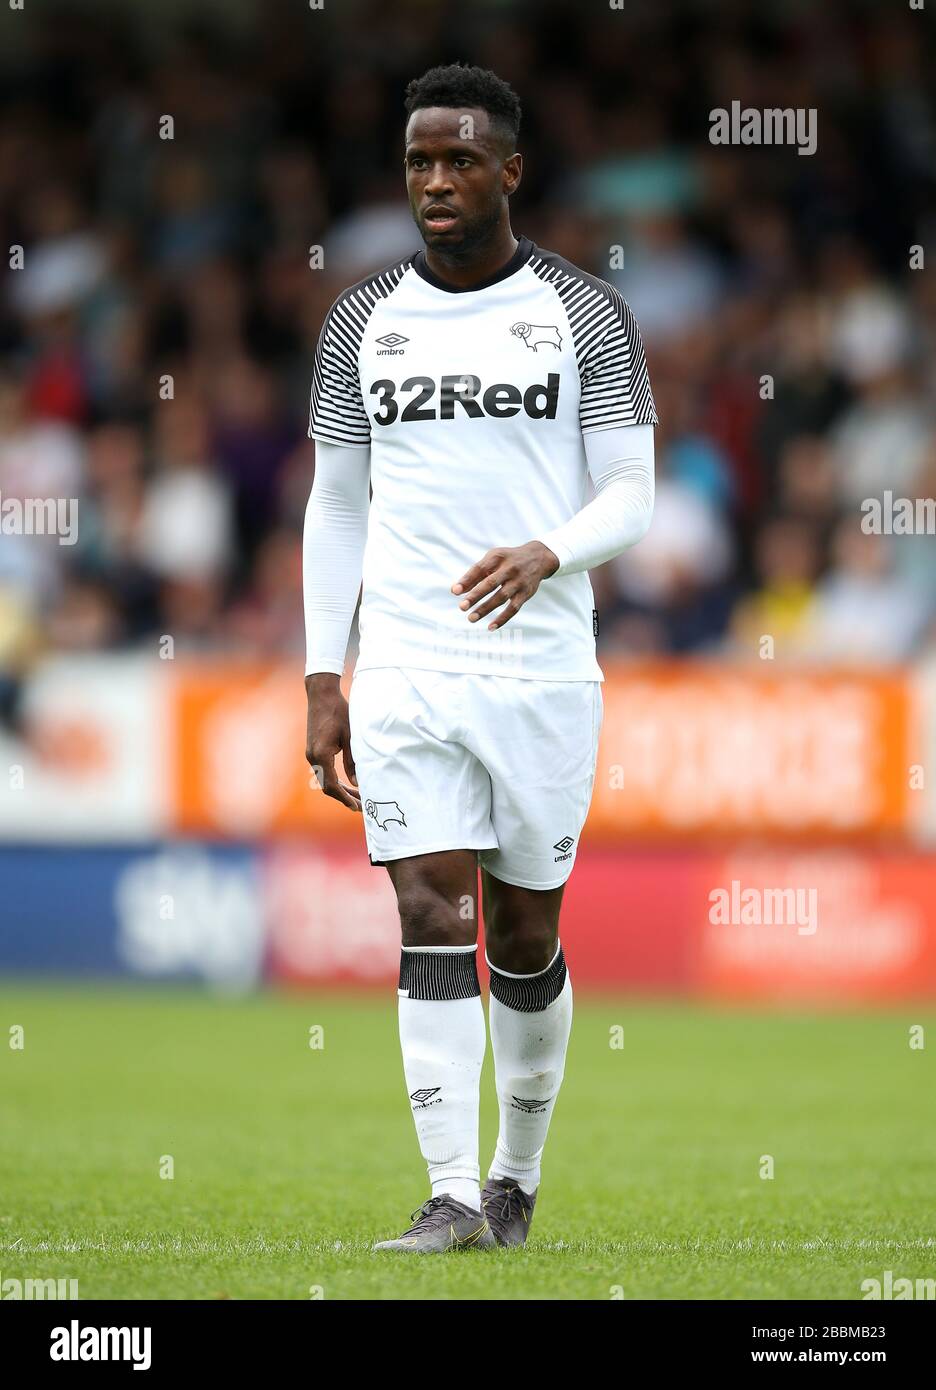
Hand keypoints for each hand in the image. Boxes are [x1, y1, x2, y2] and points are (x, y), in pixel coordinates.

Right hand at [305, 672, 360, 811]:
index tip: (357, 807)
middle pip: (327, 786)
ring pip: (325, 779)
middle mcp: (312, 757)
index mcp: (321, 755)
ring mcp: (311, 754)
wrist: (322, 695)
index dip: (345, 798)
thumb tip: (357, 783)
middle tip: (361, 806)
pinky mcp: (313, 750)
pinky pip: (323, 771)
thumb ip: (353, 761)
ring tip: (357, 796)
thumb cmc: (339, 712)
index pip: (332, 785)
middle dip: (344, 797)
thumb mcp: (351, 737)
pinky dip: (335, 779)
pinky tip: (347, 783)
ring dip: (340, 789)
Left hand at [451, 540, 559, 630]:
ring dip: (485, 609)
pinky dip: (502, 619)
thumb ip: (476, 574)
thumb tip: (457, 591)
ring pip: (501, 597)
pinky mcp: (526, 594)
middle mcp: (509, 568)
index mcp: (497, 557)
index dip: (467, 580)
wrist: (538, 558)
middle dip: (475, 596)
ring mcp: (519, 582)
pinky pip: (513, 608)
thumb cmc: (508, 560)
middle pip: (491, 583)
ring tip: (471, 618)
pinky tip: (490, 627)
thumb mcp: (493, 559)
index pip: (480, 568)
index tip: (455, 591)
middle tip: (462, 607)